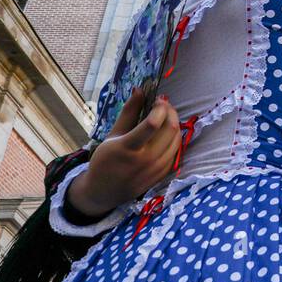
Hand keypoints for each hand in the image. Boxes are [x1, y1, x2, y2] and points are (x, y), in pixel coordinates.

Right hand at [69, 86, 180, 217]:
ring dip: (174, 124)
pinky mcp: (162, 175)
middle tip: (164, 105)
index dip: (160, 108)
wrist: (103, 191)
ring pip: (177, 140)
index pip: (153, 124)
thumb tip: (139, 90)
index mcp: (129, 148)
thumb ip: (129, 112)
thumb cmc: (105, 160)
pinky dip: (174, 139)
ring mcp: (156, 169)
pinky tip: (166, 133)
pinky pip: (176, 152)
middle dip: (170, 112)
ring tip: (165, 117)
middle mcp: (145, 159)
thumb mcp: (113, 134)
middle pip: (170, 129)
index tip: (158, 100)